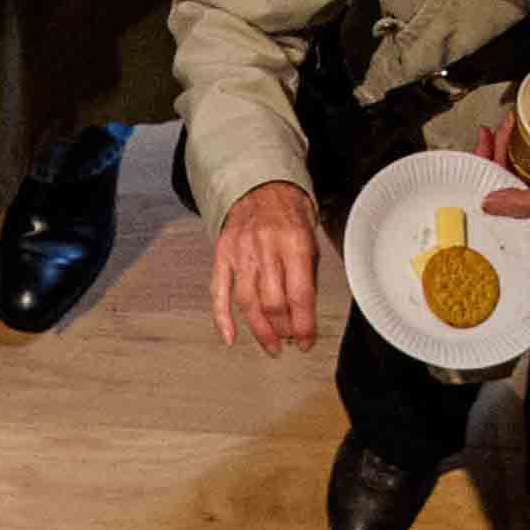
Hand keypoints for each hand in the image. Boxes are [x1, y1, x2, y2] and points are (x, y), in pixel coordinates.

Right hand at [209, 178, 323, 354]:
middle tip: (290, 341)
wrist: (261, 184)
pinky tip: (230, 337)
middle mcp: (265, 247)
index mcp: (294, 242)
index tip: (307, 341)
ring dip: (260, 329)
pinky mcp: (222, 254)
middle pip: (273, 302)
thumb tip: (305, 313)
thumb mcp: (310, 237)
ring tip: (271, 344)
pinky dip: (222, 317)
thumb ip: (307, 274)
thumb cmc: (289, 212)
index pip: (299, 294)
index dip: (304, 325)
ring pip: (248, 302)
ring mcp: (240, 252)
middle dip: (283, 329)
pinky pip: (219, 291)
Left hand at [472, 114, 529, 226]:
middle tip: (488, 131)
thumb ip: (521, 204)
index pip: (497, 191)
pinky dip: (523, 137)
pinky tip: (521, 126)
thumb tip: (486, 203)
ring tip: (505, 124)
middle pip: (503, 171)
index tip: (479, 146)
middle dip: (493, 151)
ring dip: (506, 141)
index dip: (484, 169)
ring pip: (515, 158)